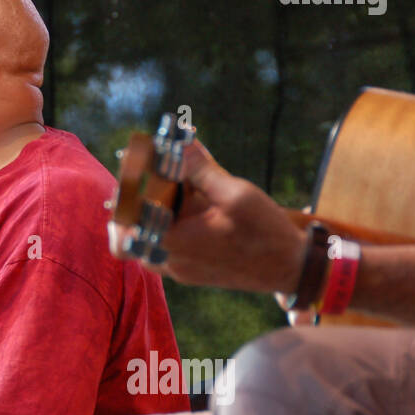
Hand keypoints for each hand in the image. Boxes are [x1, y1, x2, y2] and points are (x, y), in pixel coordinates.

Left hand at [109, 140, 306, 294]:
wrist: (292, 269)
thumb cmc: (265, 233)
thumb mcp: (235, 194)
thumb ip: (201, 169)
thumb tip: (178, 142)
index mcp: (173, 243)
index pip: (125, 221)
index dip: (123, 193)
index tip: (130, 169)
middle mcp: (169, 261)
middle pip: (127, 234)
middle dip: (132, 205)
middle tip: (145, 179)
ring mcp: (178, 270)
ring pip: (144, 242)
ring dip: (151, 216)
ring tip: (174, 189)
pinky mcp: (190, 271)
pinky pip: (165, 248)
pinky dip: (168, 226)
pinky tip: (192, 203)